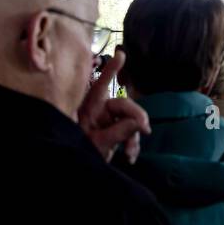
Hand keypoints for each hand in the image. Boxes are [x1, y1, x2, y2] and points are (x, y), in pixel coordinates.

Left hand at [78, 47, 150, 163]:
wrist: (79, 169)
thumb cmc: (80, 153)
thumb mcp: (98, 144)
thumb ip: (117, 132)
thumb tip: (139, 122)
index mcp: (91, 108)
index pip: (101, 84)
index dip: (111, 69)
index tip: (121, 54)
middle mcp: (101, 110)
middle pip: (125, 105)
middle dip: (136, 117)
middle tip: (145, 130)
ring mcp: (109, 121)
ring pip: (131, 120)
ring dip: (134, 137)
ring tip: (129, 154)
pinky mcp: (115, 131)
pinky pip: (131, 132)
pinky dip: (133, 144)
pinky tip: (130, 157)